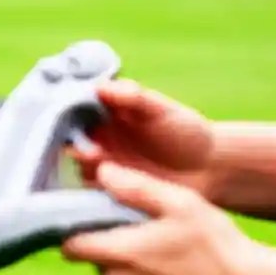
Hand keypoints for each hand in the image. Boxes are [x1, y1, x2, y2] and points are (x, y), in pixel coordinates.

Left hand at [61, 161, 263, 274]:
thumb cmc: (217, 244)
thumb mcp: (181, 203)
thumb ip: (136, 188)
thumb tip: (101, 173)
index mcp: (120, 253)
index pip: (70, 245)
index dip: (76, 230)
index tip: (94, 219)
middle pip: (94, 258)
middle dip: (109, 244)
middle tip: (144, 232)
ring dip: (128, 264)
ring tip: (165, 253)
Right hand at [72, 79, 216, 196]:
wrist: (207, 169)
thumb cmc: (185, 132)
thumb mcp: (163, 110)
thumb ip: (135, 98)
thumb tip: (100, 86)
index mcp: (108, 112)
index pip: (77, 105)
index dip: (69, 105)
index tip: (68, 106)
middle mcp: (98, 135)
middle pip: (71, 134)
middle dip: (73, 136)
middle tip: (86, 139)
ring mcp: (100, 162)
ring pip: (78, 159)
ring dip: (82, 158)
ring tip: (96, 158)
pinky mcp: (106, 187)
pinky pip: (89, 184)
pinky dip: (90, 181)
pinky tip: (99, 180)